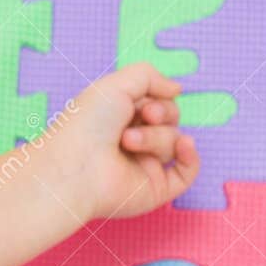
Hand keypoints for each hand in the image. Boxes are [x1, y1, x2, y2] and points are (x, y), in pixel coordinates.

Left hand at [44, 62, 199, 221]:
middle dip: (161, 113)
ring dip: (156, 136)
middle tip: (143, 117)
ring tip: (127, 142)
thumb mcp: (115, 85)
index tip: (142, 104)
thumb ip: (149, 76)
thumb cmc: (86, 125)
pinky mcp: (153, 189)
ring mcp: (142, 166)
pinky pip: (187, 172)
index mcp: (117, 119)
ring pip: (174, 141)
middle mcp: (130, 142)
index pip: (155, 102)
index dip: (156, 99)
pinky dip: (191, 157)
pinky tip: (184, 145)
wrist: (75, 168)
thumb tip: (177, 89)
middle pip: (169, 119)